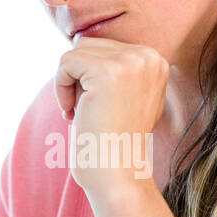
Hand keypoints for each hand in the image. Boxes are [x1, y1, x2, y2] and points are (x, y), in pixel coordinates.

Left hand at [54, 36, 168, 200]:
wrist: (118, 176)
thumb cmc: (114, 142)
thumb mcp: (126, 96)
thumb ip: (115, 68)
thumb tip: (79, 41)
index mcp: (156, 60)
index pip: (105, 47)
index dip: (90, 77)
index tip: (98, 108)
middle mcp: (148, 56)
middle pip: (90, 44)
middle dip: (79, 77)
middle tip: (87, 111)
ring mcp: (130, 62)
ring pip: (76, 51)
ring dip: (70, 83)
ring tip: (81, 111)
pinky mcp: (107, 72)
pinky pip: (65, 62)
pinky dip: (60, 88)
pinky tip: (73, 114)